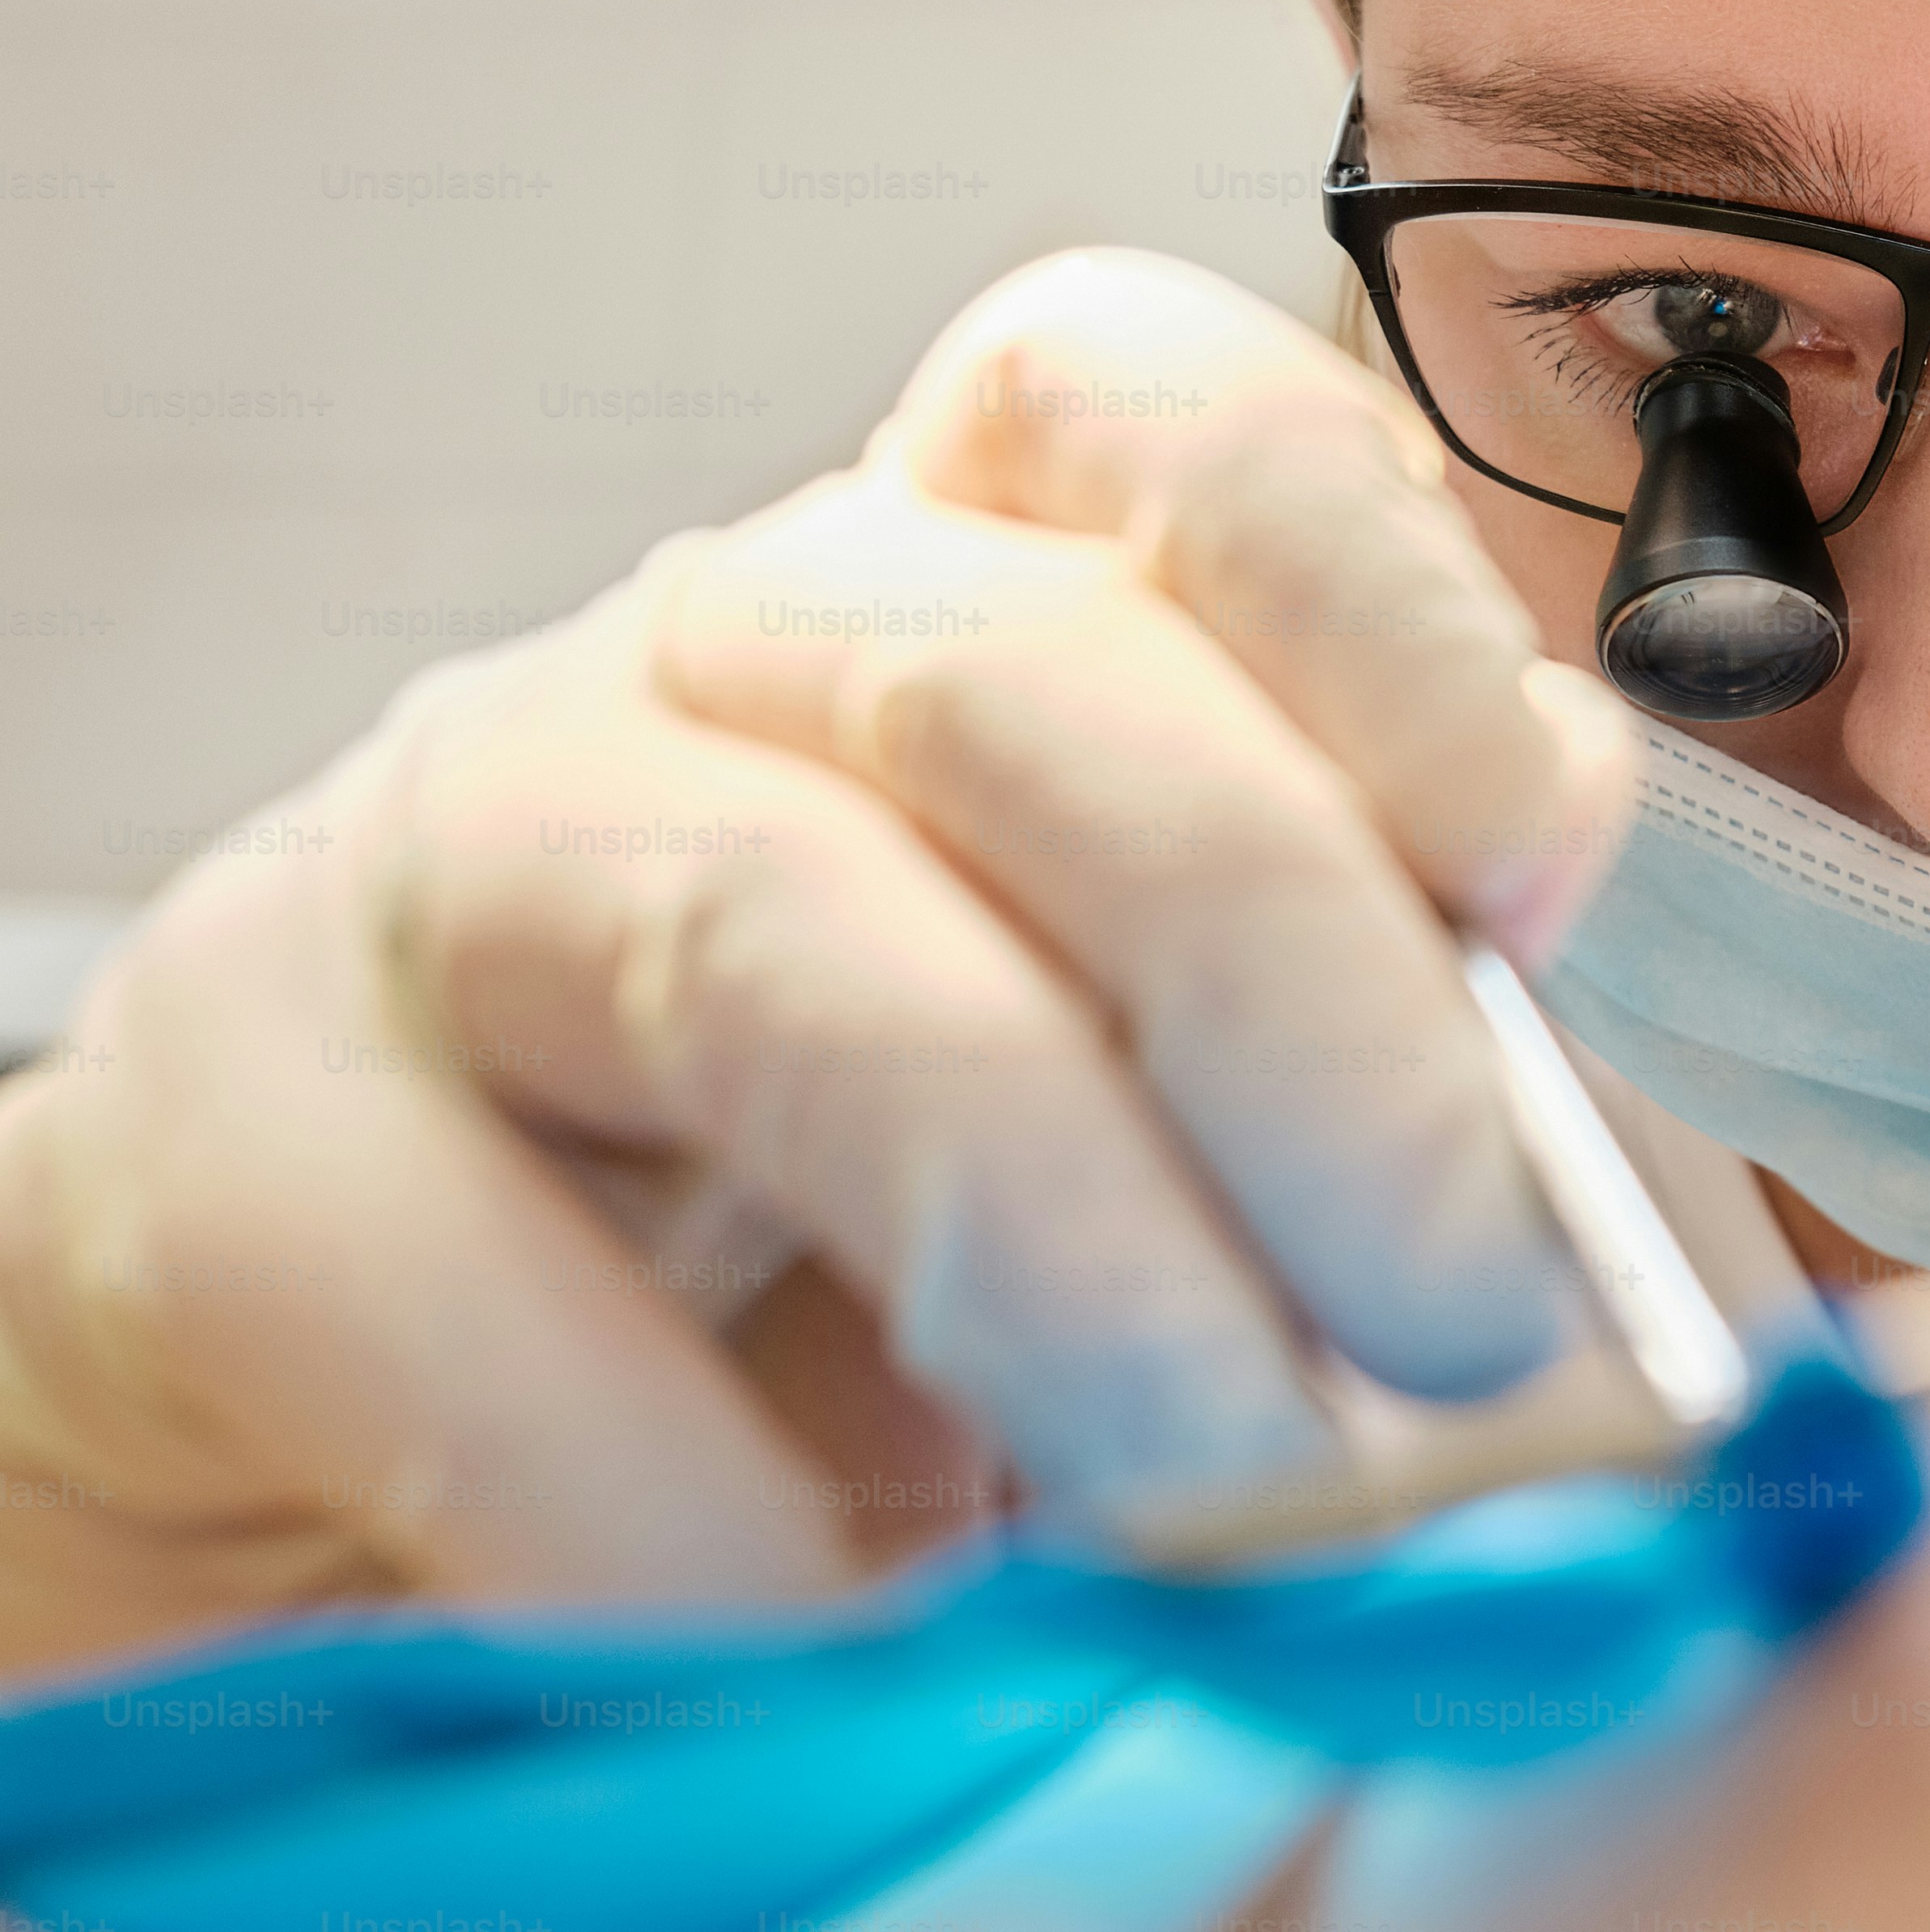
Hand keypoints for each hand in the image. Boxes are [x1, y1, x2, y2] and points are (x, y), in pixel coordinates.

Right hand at [0, 250, 1631, 1678]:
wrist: (448, 1385)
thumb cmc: (908, 1197)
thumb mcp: (1193, 1071)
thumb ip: (1402, 1016)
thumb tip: (1582, 1017)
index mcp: (989, 571)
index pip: (1165, 417)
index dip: (1379, 603)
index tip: (1544, 864)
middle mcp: (726, 647)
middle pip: (1026, 686)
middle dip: (1302, 998)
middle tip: (1466, 1305)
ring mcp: (473, 853)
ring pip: (785, 932)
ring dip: (1056, 1230)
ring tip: (1225, 1474)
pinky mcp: (253, 1130)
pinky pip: (468, 1270)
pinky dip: (691, 1478)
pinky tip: (849, 1608)